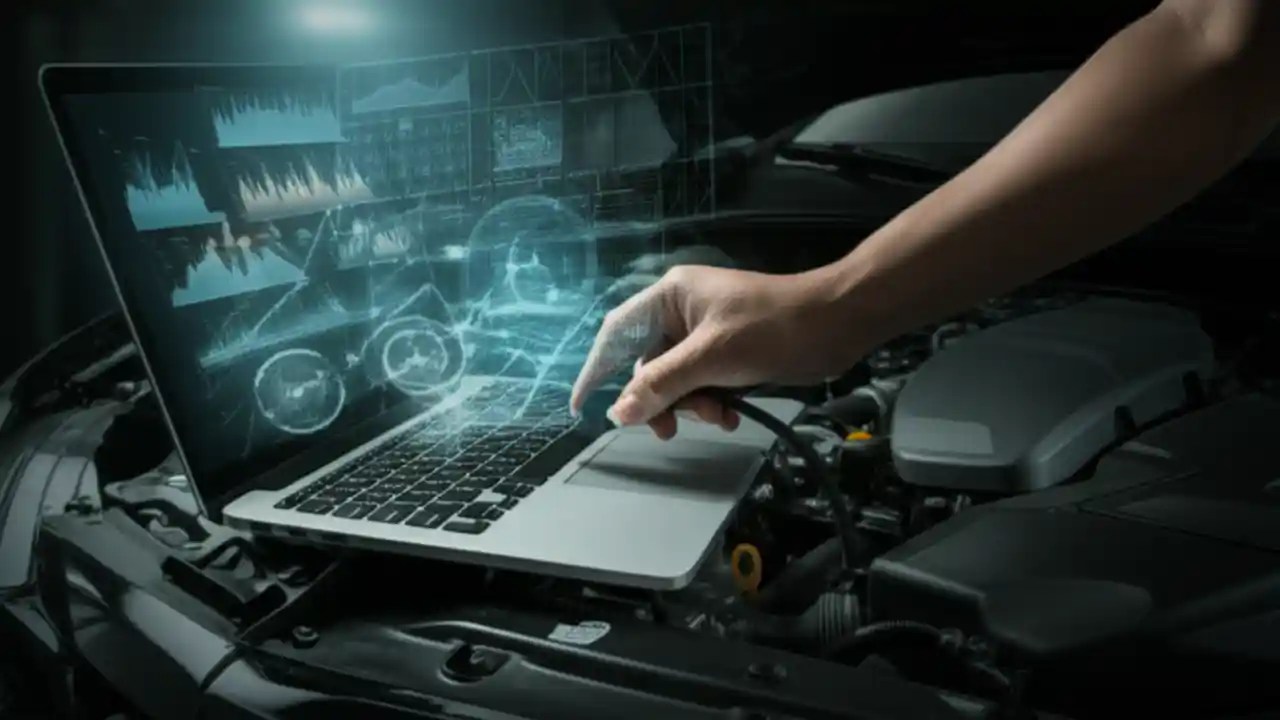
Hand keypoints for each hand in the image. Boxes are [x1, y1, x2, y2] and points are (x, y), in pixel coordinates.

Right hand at [570, 264, 862, 438]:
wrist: (837, 323)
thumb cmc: (772, 327)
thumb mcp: (711, 357)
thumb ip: (661, 384)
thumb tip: (618, 412)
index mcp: (670, 297)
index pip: (618, 333)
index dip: (596, 368)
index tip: (582, 405)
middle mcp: (682, 312)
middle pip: (648, 366)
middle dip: (662, 399)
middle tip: (670, 429)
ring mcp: (706, 334)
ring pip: (677, 381)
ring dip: (691, 405)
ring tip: (716, 416)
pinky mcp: (729, 353)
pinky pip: (703, 384)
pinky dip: (711, 403)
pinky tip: (730, 415)